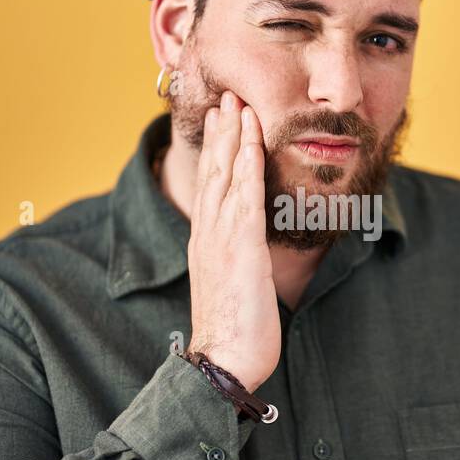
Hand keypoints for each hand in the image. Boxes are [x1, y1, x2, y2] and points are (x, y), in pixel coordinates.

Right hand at [185, 91, 280, 391]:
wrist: (224, 361)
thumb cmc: (234, 334)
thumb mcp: (235, 287)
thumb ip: (240, 262)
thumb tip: (252, 251)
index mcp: (206, 242)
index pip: (212, 185)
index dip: (219, 150)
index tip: (224, 120)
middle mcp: (208, 234)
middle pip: (216, 172)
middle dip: (224, 132)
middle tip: (228, 97)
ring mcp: (221, 239)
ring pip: (228, 177)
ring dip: (235, 138)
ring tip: (239, 105)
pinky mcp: (240, 249)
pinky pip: (245, 199)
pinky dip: (247, 167)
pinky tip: (252, 143)